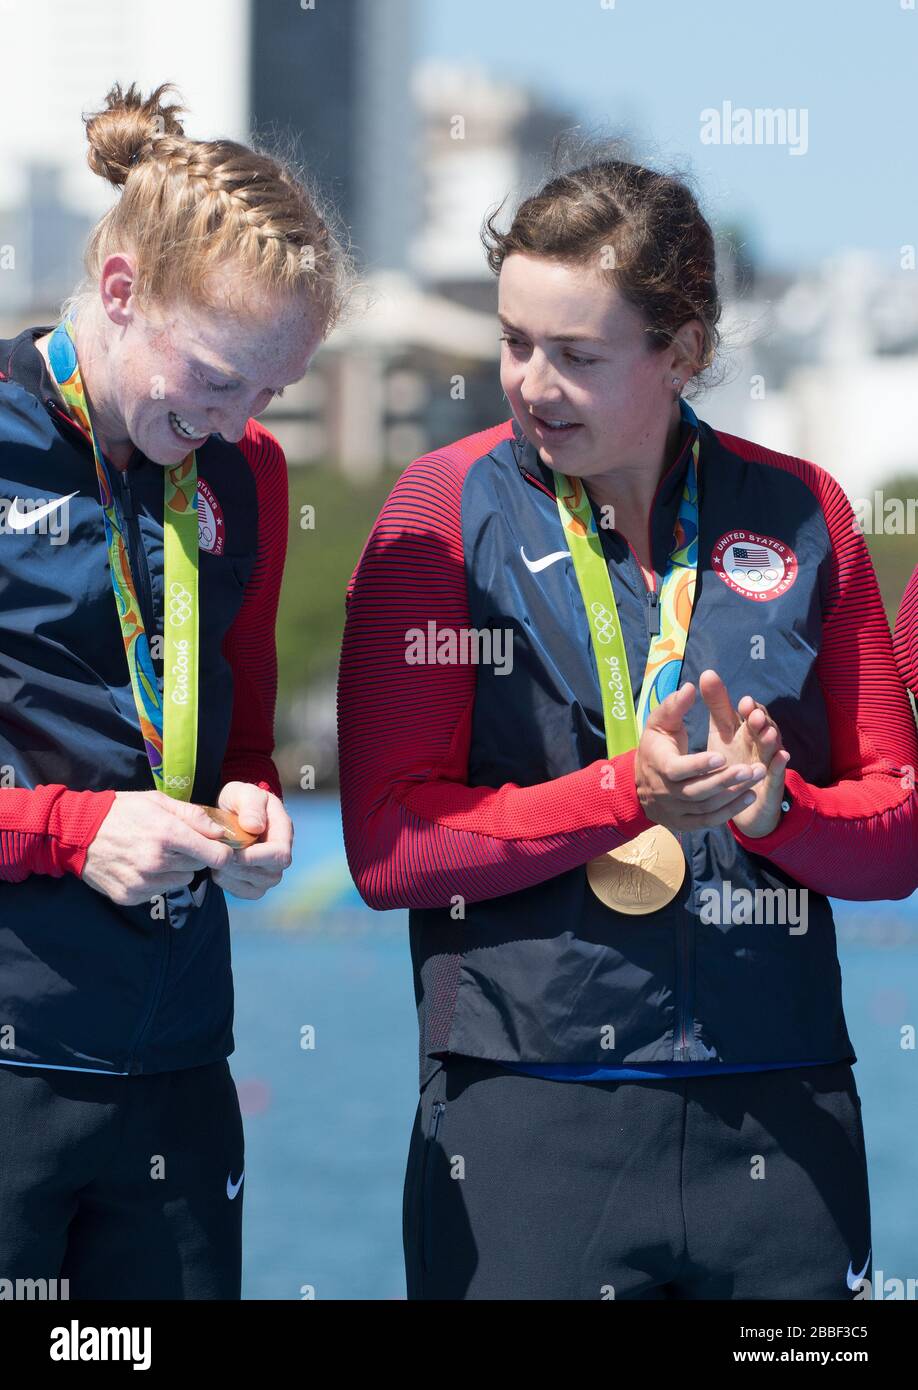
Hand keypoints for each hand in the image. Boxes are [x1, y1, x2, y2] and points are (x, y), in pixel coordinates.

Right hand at [82, 790, 235, 905]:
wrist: (77, 833)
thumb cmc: (122, 812)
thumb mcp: (158, 801)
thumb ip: (193, 815)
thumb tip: (221, 832)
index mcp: (168, 834)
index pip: (215, 855)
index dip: (222, 851)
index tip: (218, 847)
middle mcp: (157, 862)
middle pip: (199, 867)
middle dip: (194, 855)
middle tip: (176, 843)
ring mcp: (143, 883)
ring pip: (181, 881)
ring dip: (176, 870)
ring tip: (156, 853)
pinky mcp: (131, 896)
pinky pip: (160, 891)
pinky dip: (157, 881)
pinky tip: (140, 866)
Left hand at [210, 781, 293, 900]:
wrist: (230, 812)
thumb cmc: (240, 800)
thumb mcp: (244, 793)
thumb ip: (251, 806)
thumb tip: (255, 828)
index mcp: (283, 832)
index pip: (279, 854)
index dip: (256, 857)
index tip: (233, 850)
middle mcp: (280, 856)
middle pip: (268, 875)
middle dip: (238, 867)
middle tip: (216, 854)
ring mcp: (269, 872)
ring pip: (256, 887)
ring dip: (231, 875)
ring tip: (215, 858)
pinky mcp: (254, 884)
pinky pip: (244, 893)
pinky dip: (227, 883)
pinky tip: (217, 868)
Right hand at [634, 682, 769, 831]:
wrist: (637, 787)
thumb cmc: (654, 748)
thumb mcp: (658, 724)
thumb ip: (674, 706)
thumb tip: (690, 687)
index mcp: (659, 765)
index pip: (678, 770)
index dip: (699, 765)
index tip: (722, 756)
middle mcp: (666, 792)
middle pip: (697, 791)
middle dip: (725, 780)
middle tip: (751, 769)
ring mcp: (675, 810)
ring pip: (706, 807)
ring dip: (733, 794)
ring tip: (757, 777)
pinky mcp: (685, 822)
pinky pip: (708, 820)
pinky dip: (729, 811)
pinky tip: (749, 796)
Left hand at [698, 669, 790, 836]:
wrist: (736, 801)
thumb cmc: (730, 762)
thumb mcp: (722, 732)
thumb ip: (717, 704)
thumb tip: (707, 672)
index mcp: (745, 731)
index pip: (749, 715)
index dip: (749, 709)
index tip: (744, 702)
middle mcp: (759, 744)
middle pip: (762, 730)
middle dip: (761, 721)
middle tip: (755, 715)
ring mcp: (766, 763)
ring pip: (770, 750)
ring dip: (770, 741)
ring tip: (768, 734)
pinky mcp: (770, 784)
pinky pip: (775, 774)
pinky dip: (779, 766)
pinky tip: (782, 757)